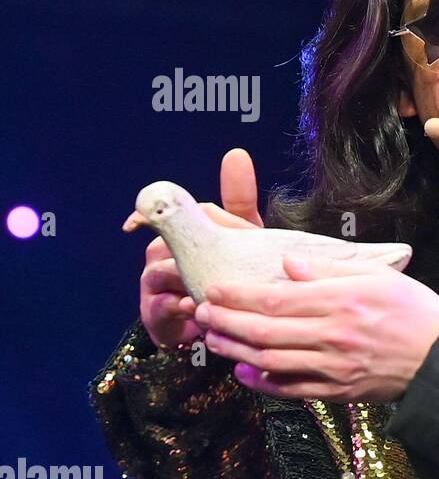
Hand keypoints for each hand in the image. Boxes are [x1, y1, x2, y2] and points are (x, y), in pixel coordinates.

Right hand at [137, 148, 263, 349]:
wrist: (221, 324)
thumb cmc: (233, 273)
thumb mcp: (243, 237)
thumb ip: (238, 199)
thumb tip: (236, 153)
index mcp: (181, 231)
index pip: (180, 213)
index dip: (187, 214)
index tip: (196, 222)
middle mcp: (161, 253)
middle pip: (164, 241)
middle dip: (188, 251)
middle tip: (211, 260)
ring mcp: (154, 284)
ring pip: (159, 271)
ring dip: (184, 280)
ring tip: (209, 290)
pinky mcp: (155, 313)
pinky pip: (161, 305)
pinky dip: (179, 306)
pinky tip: (199, 309)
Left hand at [194, 253, 438, 402]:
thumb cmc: (415, 311)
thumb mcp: (378, 277)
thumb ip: (331, 270)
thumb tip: (288, 265)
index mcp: (342, 302)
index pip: (277, 298)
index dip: (239, 295)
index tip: (214, 289)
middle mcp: (333, 336)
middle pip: (265, 330)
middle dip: (226, 320)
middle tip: (201, 310)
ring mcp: (334, 367)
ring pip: (271, 360)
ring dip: (235, 349)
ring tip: (212, 336)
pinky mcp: (338, 391)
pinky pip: (291, 388)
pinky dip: (262, 382)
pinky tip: (243, 371)